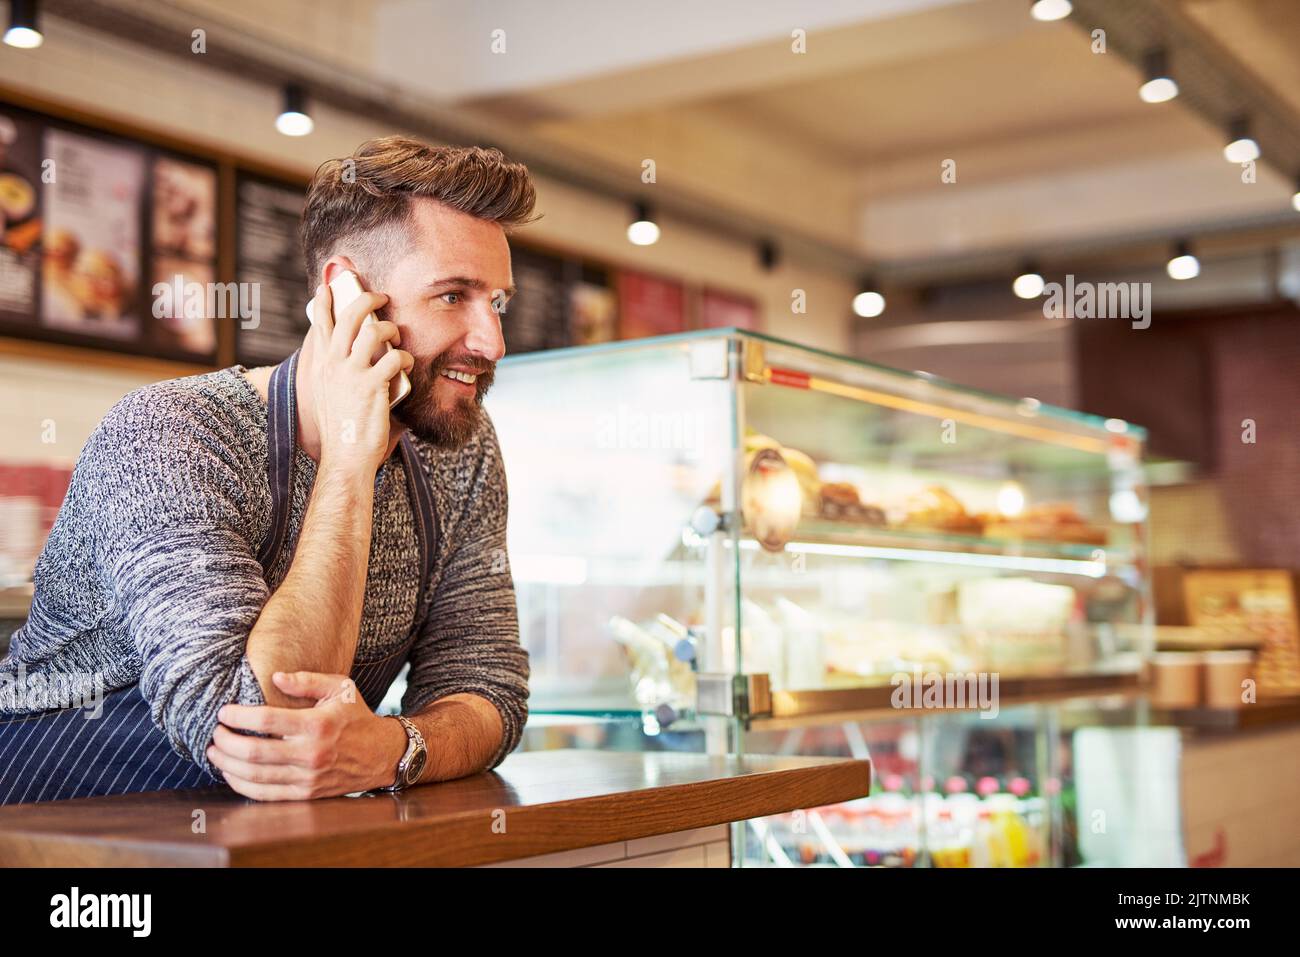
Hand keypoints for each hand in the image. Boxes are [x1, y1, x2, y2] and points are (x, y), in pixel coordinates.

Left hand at [208, 671, 407, 800]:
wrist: (381, 754)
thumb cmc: (356, 716)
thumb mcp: (341, 687)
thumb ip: (307, 680)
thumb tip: (274, 677)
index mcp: (317, 724)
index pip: (267, 720)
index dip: (239, 716)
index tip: (223, 712)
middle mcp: (311, 754)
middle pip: (255, 752)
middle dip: (227, 742)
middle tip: (215, 733)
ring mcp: (308, 777)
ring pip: (256, 776)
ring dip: (228, 765)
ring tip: (214, 753)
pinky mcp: (306, 794)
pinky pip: (266, 795)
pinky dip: (242, 786)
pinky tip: (230, 773)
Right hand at [305, 282, 413, 475]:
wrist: (346, 456)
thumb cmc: (342, 428)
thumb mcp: (327, 394)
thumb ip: (334, 372)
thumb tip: (346, 355)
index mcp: (321, 364)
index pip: (320, 322)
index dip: (325, 300)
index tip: (331, 286)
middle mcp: (332, 363)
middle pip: (350, 314)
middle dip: (368, 298)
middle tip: (382, 297)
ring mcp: (351, 373)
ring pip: (374, 331)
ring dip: (392, 329)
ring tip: (398, 337)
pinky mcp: (372, 385)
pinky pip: (394, 357)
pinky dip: (405, 357)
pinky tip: (407, 364)